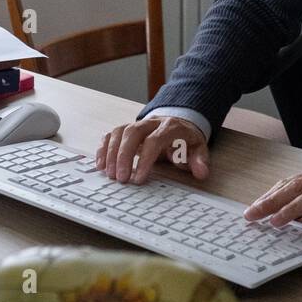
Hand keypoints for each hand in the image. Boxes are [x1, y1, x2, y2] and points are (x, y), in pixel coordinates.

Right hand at [95, 116, 209, 184]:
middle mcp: (151, 123)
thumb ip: (200, 160)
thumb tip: (201, 173)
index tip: (139, 178)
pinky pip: (111, 134)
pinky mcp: (126, 130)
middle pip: (132, 133)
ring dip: (111, 153)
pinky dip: (102, 148)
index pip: (155, 139)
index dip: (146, 159)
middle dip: (124, 156)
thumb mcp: (198, 149)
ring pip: (119, 132)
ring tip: (110, 175)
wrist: (179, 122)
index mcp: (170, 127)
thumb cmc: (186, 140)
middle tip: (121, 179)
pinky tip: (100, 164)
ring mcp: (137, 125)